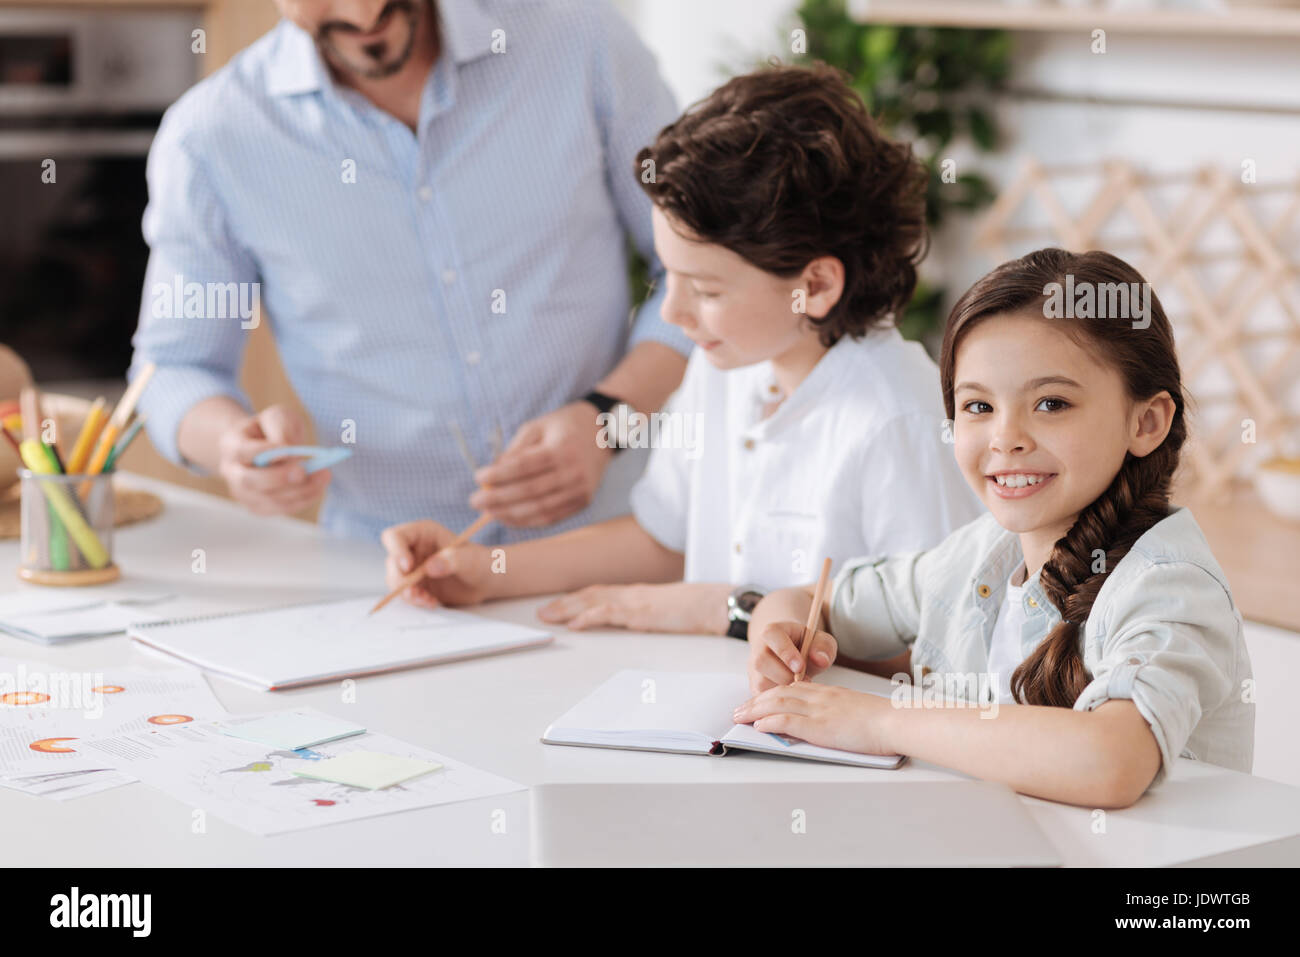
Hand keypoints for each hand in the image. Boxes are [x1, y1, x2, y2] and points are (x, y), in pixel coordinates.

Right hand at [217, 404, 329, 515]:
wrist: (262, 446)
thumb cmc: (270, 430)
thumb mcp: (277, 417)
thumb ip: (282, 429)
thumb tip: (290, 450)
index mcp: (231, 444)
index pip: (241, 451)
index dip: (263, 452)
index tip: (288, 449)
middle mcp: (232, 472)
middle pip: (249, 481)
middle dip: (278, 478)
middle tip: (303, 471)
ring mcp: (243, 493)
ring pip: (268, 500)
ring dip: (299, 490)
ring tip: (323, 475)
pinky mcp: (259, 507)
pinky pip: (281, 509)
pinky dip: (303, 499)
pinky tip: (319, 487)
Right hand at [380, 519, 493, 607]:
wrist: (485, 580)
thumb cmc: (480, 562)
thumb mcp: (471, 559)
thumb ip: (453, 560)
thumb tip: (430, 567)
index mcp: (423, 533)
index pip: (395, 536)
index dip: (396, 551)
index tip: (408, 567)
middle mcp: (414, 549)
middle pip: (392, 562)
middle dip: (401, 580)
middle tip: (415, 592)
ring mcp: (413, 568)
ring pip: (395, 581)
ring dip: (408, 594)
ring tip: (428, 599)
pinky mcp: (416, 585)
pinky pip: (406, 595)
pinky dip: (416, 601)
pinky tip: (432, 602)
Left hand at [469, 401, 612, 526]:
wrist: (603, 433)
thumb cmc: (563, 427)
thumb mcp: (537, 427)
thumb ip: (515, 450)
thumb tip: (491, 477)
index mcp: (562, 449)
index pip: (524, 467)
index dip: (499, 475)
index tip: (478, 478)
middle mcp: (574, 472)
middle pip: (530, 491)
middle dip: (498, 498)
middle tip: (475, 501)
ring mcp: (581, 490)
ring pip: (539, 509)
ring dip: (509, 514)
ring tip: (488, 512)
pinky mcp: (583, 502)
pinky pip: (551, 518)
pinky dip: (526, 521)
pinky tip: (508, 517)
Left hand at [537, 582, 730, 633]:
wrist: (718, 603)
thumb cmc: (698, 609)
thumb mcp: (669, 612)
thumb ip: (650, 615)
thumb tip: (637, 624)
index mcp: (638, 593)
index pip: (601, 593)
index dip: (578, 598)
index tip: (558, 604)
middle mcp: (633, 593)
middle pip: (591, 595)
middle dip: (564, 602)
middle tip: (541, 612)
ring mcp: (637, 601)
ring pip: (595, 601)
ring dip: (569, 608)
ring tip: (548, 616)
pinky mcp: (643, 612)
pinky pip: (610, 613)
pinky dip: (589, 617)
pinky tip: (575, 624)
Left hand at [732, 681, 896, 755]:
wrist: (894, 721)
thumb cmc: (883, 720)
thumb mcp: (855, 708)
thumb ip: (837, 710)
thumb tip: (827, 720)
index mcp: (828, 692)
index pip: (792, 689)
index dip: (771, 695)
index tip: (758, 701)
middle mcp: (819, 697)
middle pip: (779, 694)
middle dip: (756, 702)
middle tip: (740, 709)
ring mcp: (818, 710)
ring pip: (777, 705)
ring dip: (755, 711)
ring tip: (739, 717)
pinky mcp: (819, 726)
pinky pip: (787, 720)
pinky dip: (770, 722)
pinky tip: (759, 726)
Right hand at [747, 620, 837, 693]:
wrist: (796, 656)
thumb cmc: (809, 647)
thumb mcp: (821, 641)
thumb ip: (823, 647)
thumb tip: (820, 659)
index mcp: (773, 632)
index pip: (771, 635)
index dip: (785, 651)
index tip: (801, 666)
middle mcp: (758, 649)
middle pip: (760, 662)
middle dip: (784, 675)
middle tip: (805, 679)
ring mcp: (755, 670)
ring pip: (760, 683)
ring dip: (783, 690)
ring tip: (800, 688)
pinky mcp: (756, 688)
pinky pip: (761, 698)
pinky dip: (778, 702)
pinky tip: (793, 698)